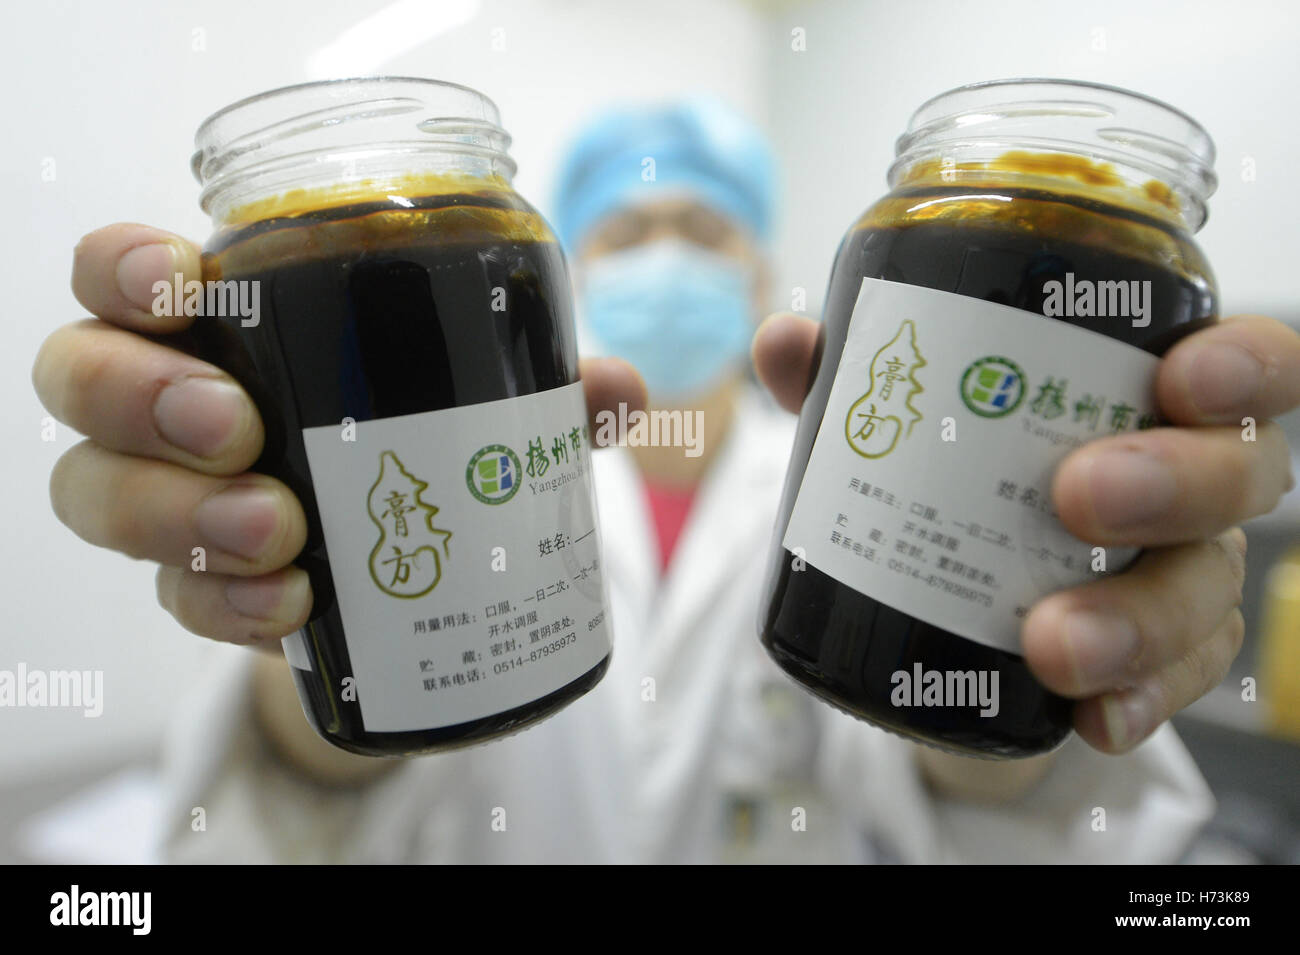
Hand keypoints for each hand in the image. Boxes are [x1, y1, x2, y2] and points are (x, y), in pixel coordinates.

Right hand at [35, 223, 646, 646]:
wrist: (401, 581)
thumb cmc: (418, 452)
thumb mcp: (479, 410)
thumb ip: (540, 392)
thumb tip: (622, 392)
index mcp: (234, 328)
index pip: (128, 275)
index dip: (126, 268)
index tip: (182, 285)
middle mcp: (170, 406)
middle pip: (83, 376)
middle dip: (145, 398)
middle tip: (239, 430)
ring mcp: (171, 502)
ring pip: (99, 491)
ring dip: (178, 513)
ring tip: (278, 534)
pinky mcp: (199, 590)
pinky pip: (173, 598)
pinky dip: (224, 603)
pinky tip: (290, 606)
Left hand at [753, 311, 1298, 754]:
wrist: (950, 589)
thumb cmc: (953, 472)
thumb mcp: (901, 417)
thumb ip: (853, 376)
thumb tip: (787, 342)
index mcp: (1146, 397)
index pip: (1244, 365)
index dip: (1242, 366)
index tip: (1180, 377)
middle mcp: (1189, 481)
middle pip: (1242, 474)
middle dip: (1176, 484)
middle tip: (1079, 495)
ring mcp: (1179, 572)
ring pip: (1206, 591)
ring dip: (1138, 619)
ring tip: (1054, 641)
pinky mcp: (1155, 659)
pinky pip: (1173, 684)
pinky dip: (1134, 701)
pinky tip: (1090, 717)